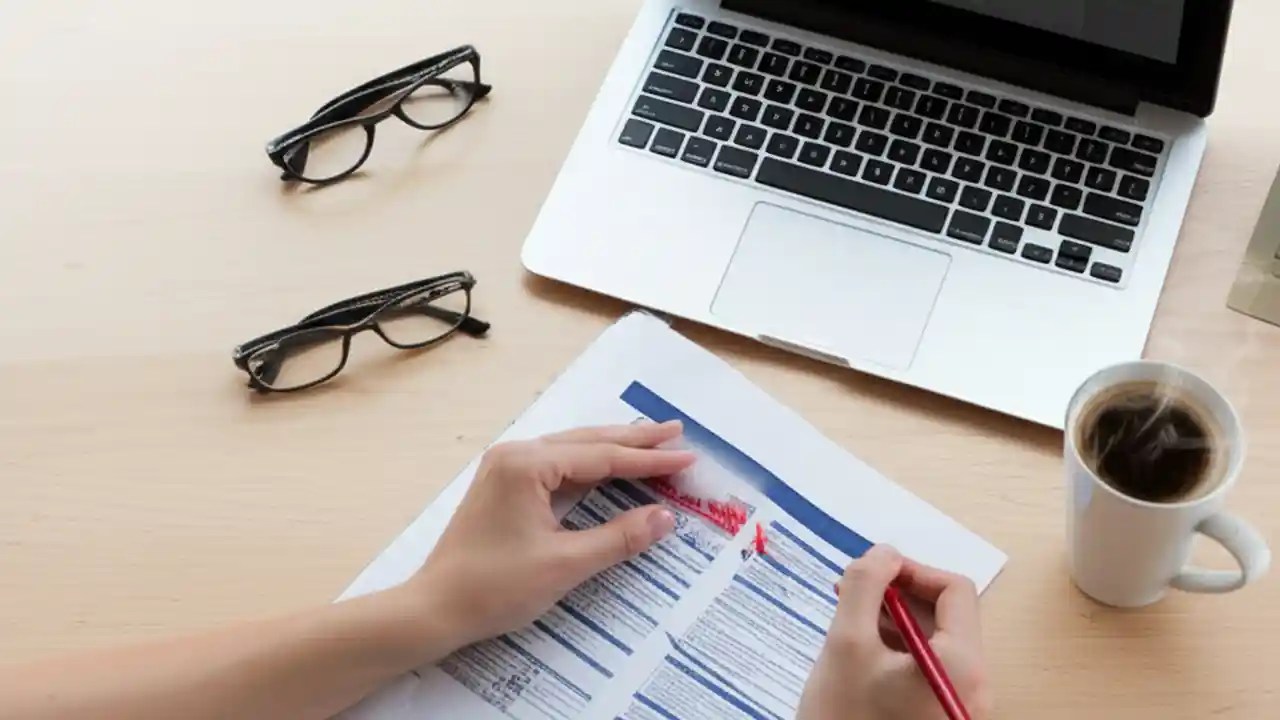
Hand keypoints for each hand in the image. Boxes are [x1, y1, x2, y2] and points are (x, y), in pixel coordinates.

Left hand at [405, 421, 693, 652]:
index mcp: (527, 465)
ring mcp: (506, 469)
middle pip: (587, 441)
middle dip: (634, 440)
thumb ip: (619, 537)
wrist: (435, 609)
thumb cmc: (495, 587)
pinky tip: (609, 467)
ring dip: (612, 448)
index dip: (649, 459)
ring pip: (572, 450)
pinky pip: (557, 466)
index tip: (687, 458)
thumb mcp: (565, 564)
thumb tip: (665, 517)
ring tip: (651, 441)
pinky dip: (589, 466)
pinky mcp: (503, 487)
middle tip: (676, 433)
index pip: (602, 457)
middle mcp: (515, 455)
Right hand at [797, 545, 990, 719]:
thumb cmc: (845, 718)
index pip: (954, 590)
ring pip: (935, 642)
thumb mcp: (847, 642)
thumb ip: (865, 585)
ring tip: (851, 623)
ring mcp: (960, 706)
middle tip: (853, 594)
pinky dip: (898, 651)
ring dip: (895, 622)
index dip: (911, 570)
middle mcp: (974, 687)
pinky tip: (861, 655)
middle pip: (947, 616)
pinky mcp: (942, 717)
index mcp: (963, 665)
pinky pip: (929, 668)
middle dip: (898, 596)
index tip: (870, 573)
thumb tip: (884, 553)